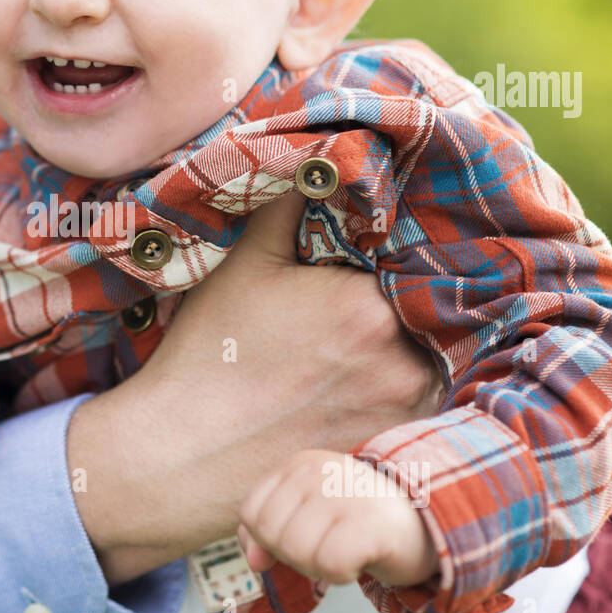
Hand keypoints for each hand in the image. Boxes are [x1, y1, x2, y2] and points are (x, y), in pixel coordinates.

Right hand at [69, 192, 444, 583]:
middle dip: (400, 300)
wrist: (182, 454)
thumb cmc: (208, 355)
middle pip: (422, 310)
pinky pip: (422, 405)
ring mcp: (406, 411)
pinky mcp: (393, 448)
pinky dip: (404, 390)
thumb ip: (288, 206)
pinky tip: (361, 385)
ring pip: (429, 357)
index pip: (407, 259)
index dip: (389, 256)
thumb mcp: (244, 265)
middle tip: (359, 304)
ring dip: (410, 345)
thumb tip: (319, 157)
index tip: (367, 259)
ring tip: (358, 347)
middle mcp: (404, 359)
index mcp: (368, 305)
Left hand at [237, 450, 438, 586]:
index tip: (305, 535)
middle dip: (294, 555)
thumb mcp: (306, 518)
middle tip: (329, 545)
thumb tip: (254, 562)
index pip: (251, 512)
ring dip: (319, 567)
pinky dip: (342, 574)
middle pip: (271, 534)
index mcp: (299, 464)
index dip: (270, 538)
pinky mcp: (372, 522)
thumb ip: (268, 533)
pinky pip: (330, 564)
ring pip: (296, 551)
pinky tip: (361, 559)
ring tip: (345, 550)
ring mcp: (347, 492)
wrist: (427, 526)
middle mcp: (320, 471)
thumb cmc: (359, 524)